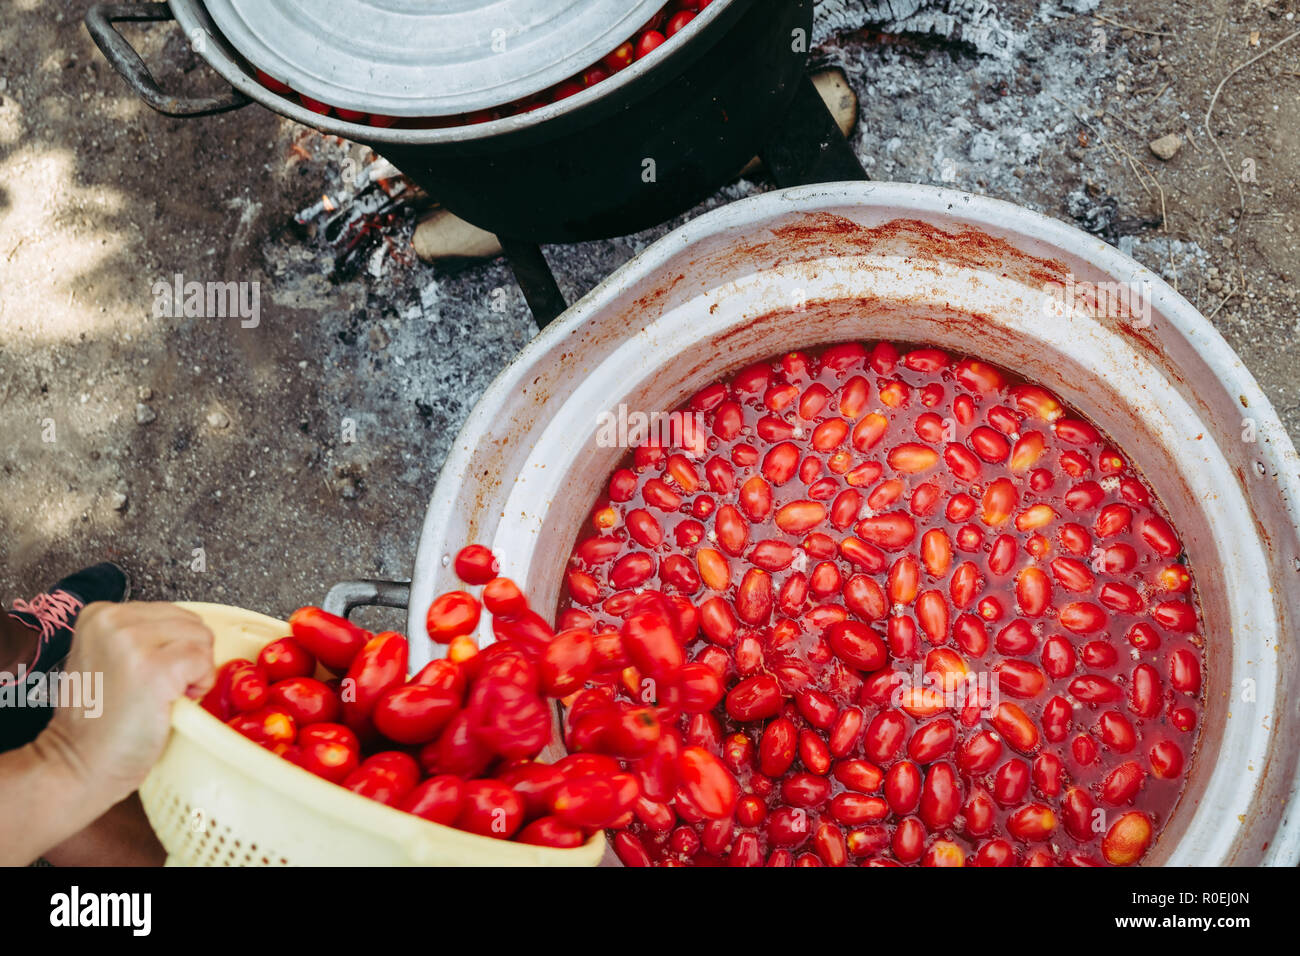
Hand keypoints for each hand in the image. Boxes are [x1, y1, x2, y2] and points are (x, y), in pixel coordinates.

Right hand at [40, 602, 214, 805]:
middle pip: (191, 623)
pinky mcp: (155, 668)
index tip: (146, 676)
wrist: (79, 764)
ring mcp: (132, 642)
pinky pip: (204, 661)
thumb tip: (189, 630)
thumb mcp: (108, 659)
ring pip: (202, 638)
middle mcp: (113, 620)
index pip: (172, 613)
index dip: (172, 648)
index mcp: (100, 614)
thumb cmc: (99, 722)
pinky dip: (201, 684)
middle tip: (157, 690)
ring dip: (194, 671)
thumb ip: (140, 636)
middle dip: (187, 657)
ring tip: (161, 696)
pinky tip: (172, 703)